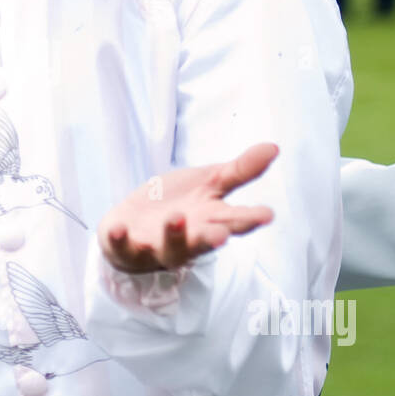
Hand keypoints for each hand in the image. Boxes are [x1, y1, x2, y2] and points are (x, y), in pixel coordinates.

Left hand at [98, 143, 277, 274]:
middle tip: (223, 234)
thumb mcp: (208, 182)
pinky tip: (119, 227)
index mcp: (210, 221)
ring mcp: (157, 246)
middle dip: (212, 239)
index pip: (234, 222)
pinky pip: (122, 247)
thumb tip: (275, 147)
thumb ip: (240, 170)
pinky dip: (120, 240)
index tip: (267, 214)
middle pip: (203, 242)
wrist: (132, 221)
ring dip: (173, 235)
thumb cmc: (177, 203)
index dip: (250, 219)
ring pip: (169, 248)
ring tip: (177, 217)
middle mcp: (188, 239)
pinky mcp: (126, 248)